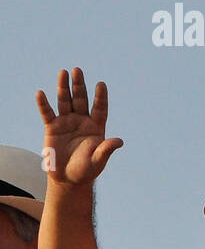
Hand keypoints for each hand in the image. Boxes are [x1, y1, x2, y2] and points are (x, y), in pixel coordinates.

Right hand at [35, 69, 122, 185]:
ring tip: (63, 72)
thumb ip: (106, 149)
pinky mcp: (52, 128)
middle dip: (79, 85)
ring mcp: (67, 122)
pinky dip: (44, 104)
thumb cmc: (87, 170)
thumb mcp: (99, 160)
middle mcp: (82, 121)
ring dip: (64, 88)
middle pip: (81, 99)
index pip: (100, 108)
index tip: (101, 84)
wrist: (69, 178)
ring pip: (65, 102)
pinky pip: (47, 113)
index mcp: (96, 127)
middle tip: (78, 69)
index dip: (101, 97)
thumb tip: (119, 141)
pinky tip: (41, 93)